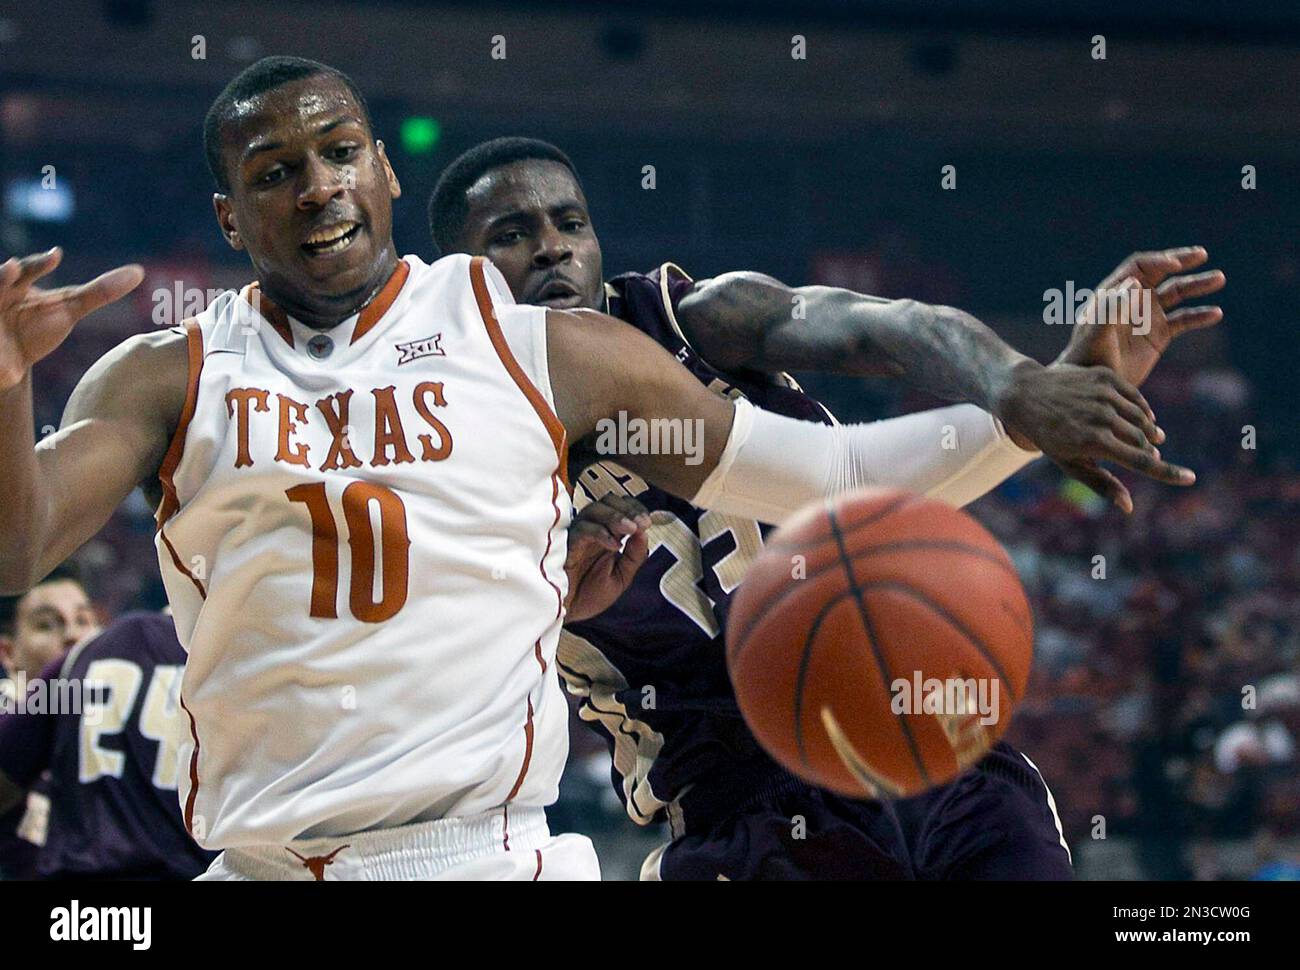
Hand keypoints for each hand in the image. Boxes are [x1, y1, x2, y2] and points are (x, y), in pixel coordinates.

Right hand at [0, 248, 143, 390]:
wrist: (12, 358)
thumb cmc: (39, 324)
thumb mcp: (69, 308)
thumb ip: (100, 292)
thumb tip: (139, 272)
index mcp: (17, 282)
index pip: (28, 269)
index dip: (38, 264)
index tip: (56, 257)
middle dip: (2, 275)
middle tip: (13, 268)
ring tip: (10, 309)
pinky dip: (0, 363)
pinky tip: (8, 372)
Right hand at [564, 494, 651, 621]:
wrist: (566, 613)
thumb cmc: (587, 595)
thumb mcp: (621, 577)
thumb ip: (634, 556)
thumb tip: (645, 533)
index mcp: (606, 535)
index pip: (621, 508)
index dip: (635, 509)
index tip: (648, 522)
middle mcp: (592, 530)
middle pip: (608, 501)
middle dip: (628, 509)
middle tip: (641, 523)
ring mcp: (578, 535)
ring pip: (594, 510)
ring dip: (616, 516)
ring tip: (631, 529)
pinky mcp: (566, 544)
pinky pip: (582, 529)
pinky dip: (601, 533)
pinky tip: (614, 545)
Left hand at [996, 359, 1193, 513]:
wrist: (1027, 394)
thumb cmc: (1048, 436)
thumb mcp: (1070, 464)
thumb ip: (1101, 484)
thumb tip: (1128, 507)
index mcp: (1092, 443)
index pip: (1140, 461)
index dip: (1168, 472)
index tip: (1190, 478)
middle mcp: (1100, 417)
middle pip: (1143, 441)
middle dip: (1149, 451)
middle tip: (1150, 456)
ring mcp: (1103, 395)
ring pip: (1142, 419)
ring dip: (1149, 431)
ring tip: (1149, 438)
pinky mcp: (1105, 377)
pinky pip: (1136, 398)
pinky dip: (1143, 411)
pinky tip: (1141, 419)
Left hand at [1059, 246, 1223, 386]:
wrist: (1095, 386)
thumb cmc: (1088, 358)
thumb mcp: (1096, 334)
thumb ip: (1112, 309)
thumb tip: (1134, 282)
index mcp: (1114, 293)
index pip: (1139, 267)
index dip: (1158, 261)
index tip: (1176, 265)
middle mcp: (1132, 300)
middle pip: (1160, 272)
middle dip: (1181, 261)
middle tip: (1202, 254)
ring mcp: (1147, 316)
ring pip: (1176, 293)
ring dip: (1197, 285)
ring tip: (1219, 278)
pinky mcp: (1159, 335)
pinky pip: (1184, 320)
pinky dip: (1199, 316)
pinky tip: (1216, 313)